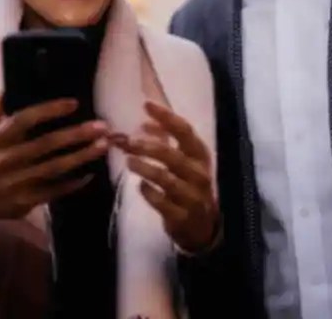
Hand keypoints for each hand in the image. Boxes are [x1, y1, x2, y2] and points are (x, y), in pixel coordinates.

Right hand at [0, 94, 109, 241]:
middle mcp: (5, 159)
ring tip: (103, 145)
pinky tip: (90, 174)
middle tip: (102, 126)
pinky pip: (54, 191)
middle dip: (76, 135)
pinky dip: (73, 184)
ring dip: (81, 156)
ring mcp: (16, 182)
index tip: (74, 103)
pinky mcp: (25, 200)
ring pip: (54, 167)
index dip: (49, 110)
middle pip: (46, 144)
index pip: (24, 119)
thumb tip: (7, 87)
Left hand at [116, 101, 218, 253]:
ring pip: (166, 178)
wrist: (202, 226)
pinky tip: (140, 186)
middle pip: (173, 155)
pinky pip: (161, 202)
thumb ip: (167, 141)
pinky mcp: (181, 216)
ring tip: (129, 162)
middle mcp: (198, 173)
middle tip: (129, 142)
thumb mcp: (185, 161)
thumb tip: (145, 120)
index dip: (166, 117)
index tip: (146, 105)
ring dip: (145, 168)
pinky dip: (149, 192)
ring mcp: (191, 196)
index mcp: (200, 155)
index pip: (185, 131)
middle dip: (150, 147)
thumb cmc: (189, 186)